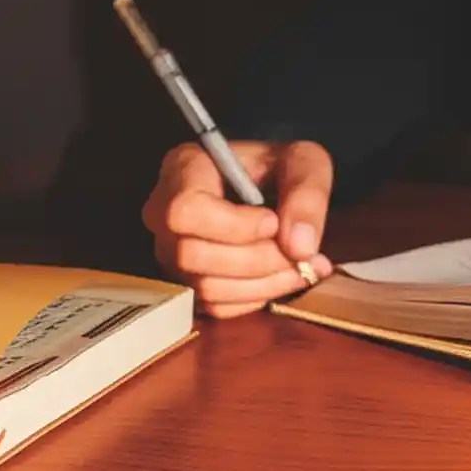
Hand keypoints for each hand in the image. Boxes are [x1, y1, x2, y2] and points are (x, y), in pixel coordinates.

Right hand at [142, 140, 336, 318]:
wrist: (272, 186)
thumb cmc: (280, 168)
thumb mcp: (305, 164)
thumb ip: (307, 196)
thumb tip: (301, 248)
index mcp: (184, 169)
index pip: (185, 210)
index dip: (232, 226)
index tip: (272, 222)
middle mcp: (163, 214)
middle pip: (192, 254)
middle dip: (255, 259)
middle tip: (301, 252)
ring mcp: (171, 253)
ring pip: (206, 286)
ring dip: (263, 283)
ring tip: (305, 266)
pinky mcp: (188, 283)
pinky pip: (216, 306)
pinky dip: (257, 297)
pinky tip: (286, 277)